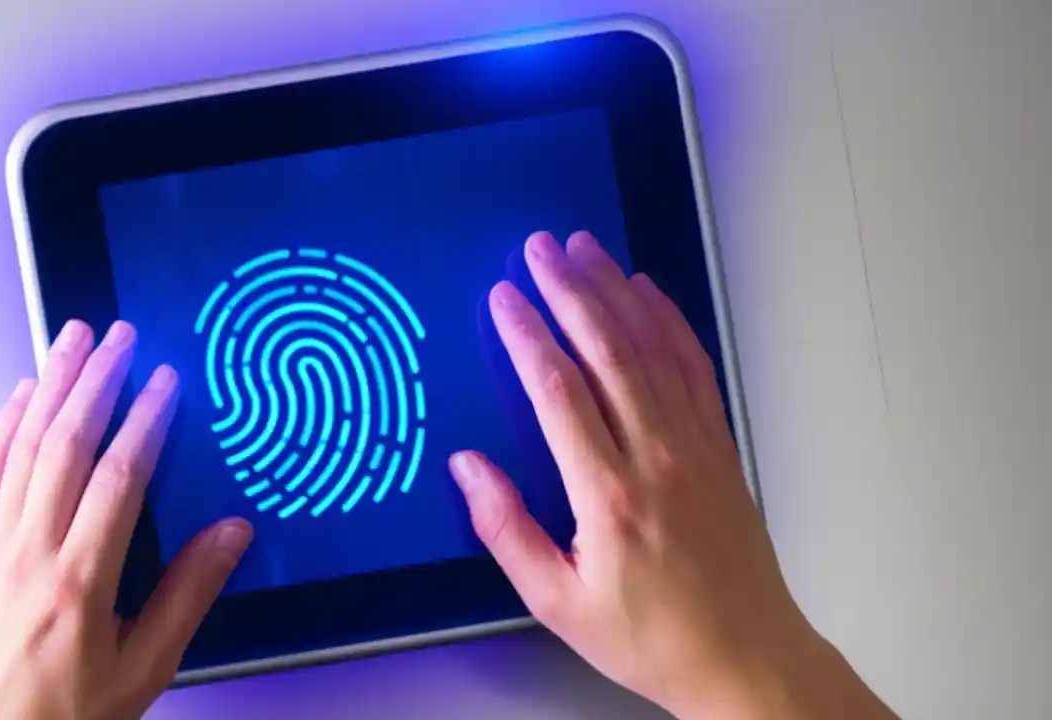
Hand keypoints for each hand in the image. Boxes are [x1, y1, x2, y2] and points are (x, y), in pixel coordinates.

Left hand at [0, 320, 251, 719]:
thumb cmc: (62, 718)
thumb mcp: (145, 668)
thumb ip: (188, 596)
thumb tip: (231, 535)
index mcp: (80, 580)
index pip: (120, 477)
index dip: (146, 420)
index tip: (165, 380)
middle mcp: (29, 554)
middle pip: (66, 446)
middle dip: (96, 382)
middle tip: (118, 336)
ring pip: (22, 449)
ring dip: (49, 388)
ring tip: (69, 341)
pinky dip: (2, 430)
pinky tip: (18, 400)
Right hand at [450, 232, 892, 718]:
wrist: (744, 658)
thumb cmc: (650, 637)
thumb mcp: (557, 602)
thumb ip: (507, 530)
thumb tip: (469, 467)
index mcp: (608, 495)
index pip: (559, 391)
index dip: (527, 334)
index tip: (503, 296)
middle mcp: (656, 458)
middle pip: (609, 351)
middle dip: (569, 290)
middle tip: (539, 247)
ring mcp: (696, 447)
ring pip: (653, 349)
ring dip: (616, 292)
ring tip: (585, 249)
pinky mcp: (721, 449)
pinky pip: (694, 369)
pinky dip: (670, 323)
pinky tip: (649, 294)